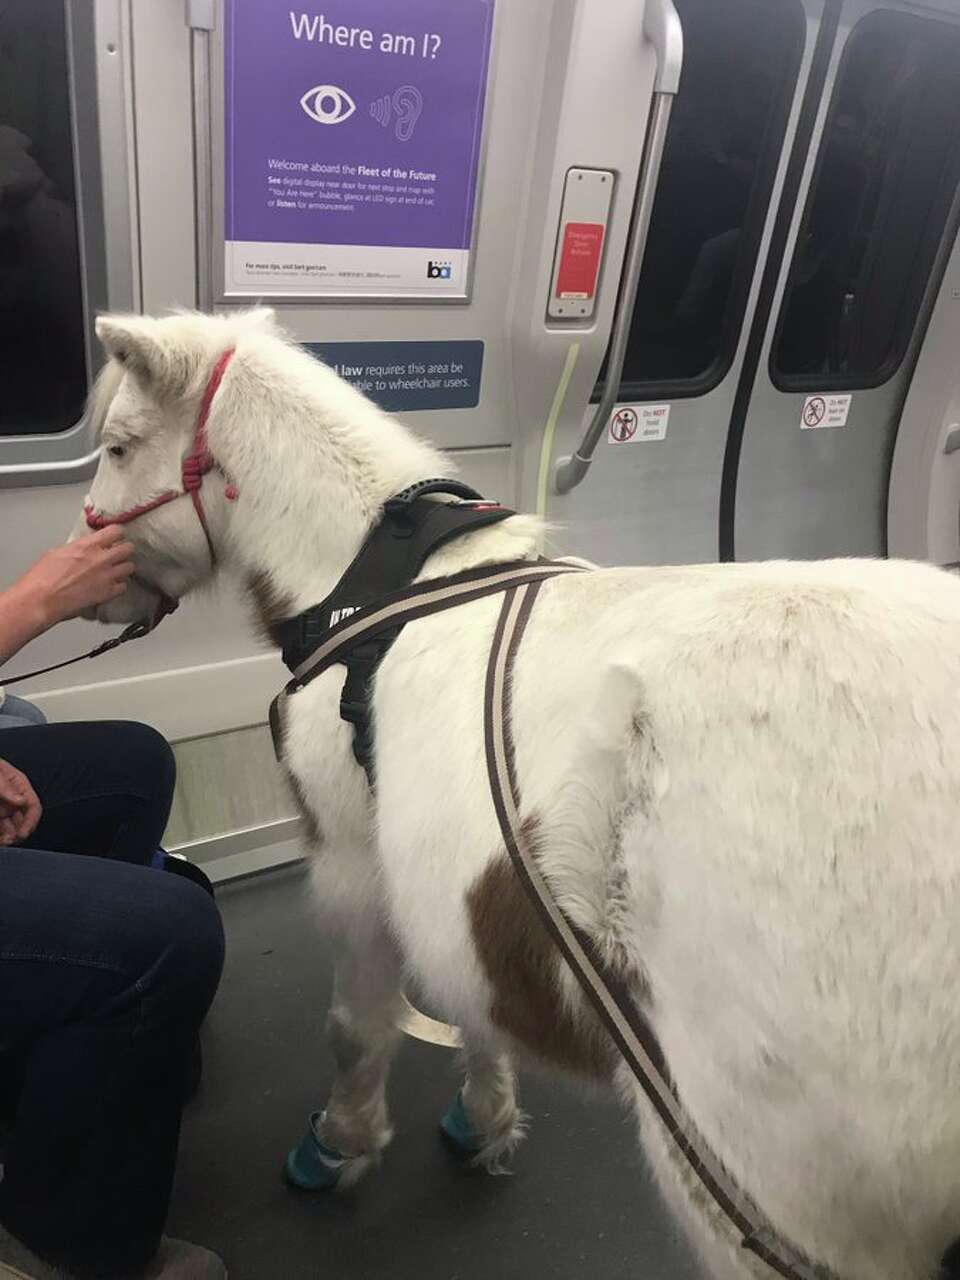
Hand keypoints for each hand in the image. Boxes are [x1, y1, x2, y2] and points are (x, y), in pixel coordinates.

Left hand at [0, 760, 41, 845]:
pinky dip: (1, 836)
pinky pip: (1, 829)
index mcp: (18, 785)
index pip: (33, 805)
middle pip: (23, 820)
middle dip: (18, 833)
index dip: (31, 821)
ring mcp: (3, 808)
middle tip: (9, 841)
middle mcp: (12, 799)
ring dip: (8, 837)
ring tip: (3, 842)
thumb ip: (5, 787)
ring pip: (11, 828)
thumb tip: (21, 800)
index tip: (23, 834)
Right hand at [12, 527, 136, 628]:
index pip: (115, 531)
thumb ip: (77, 548)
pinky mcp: (107, 593)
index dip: (117, 533)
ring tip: (117, 570)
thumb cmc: (43, 578)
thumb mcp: (58, 552)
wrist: (41, 599)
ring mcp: (107, 576)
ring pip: (130, 567)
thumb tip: (83, 548)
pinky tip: (111, 586)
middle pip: (128, 548)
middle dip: (124, 550)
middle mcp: (101, 559)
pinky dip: (119, 586)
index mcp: (87, 545)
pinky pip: (124, 587)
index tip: (115, 536)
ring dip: (124, 568)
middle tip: (119, 553)